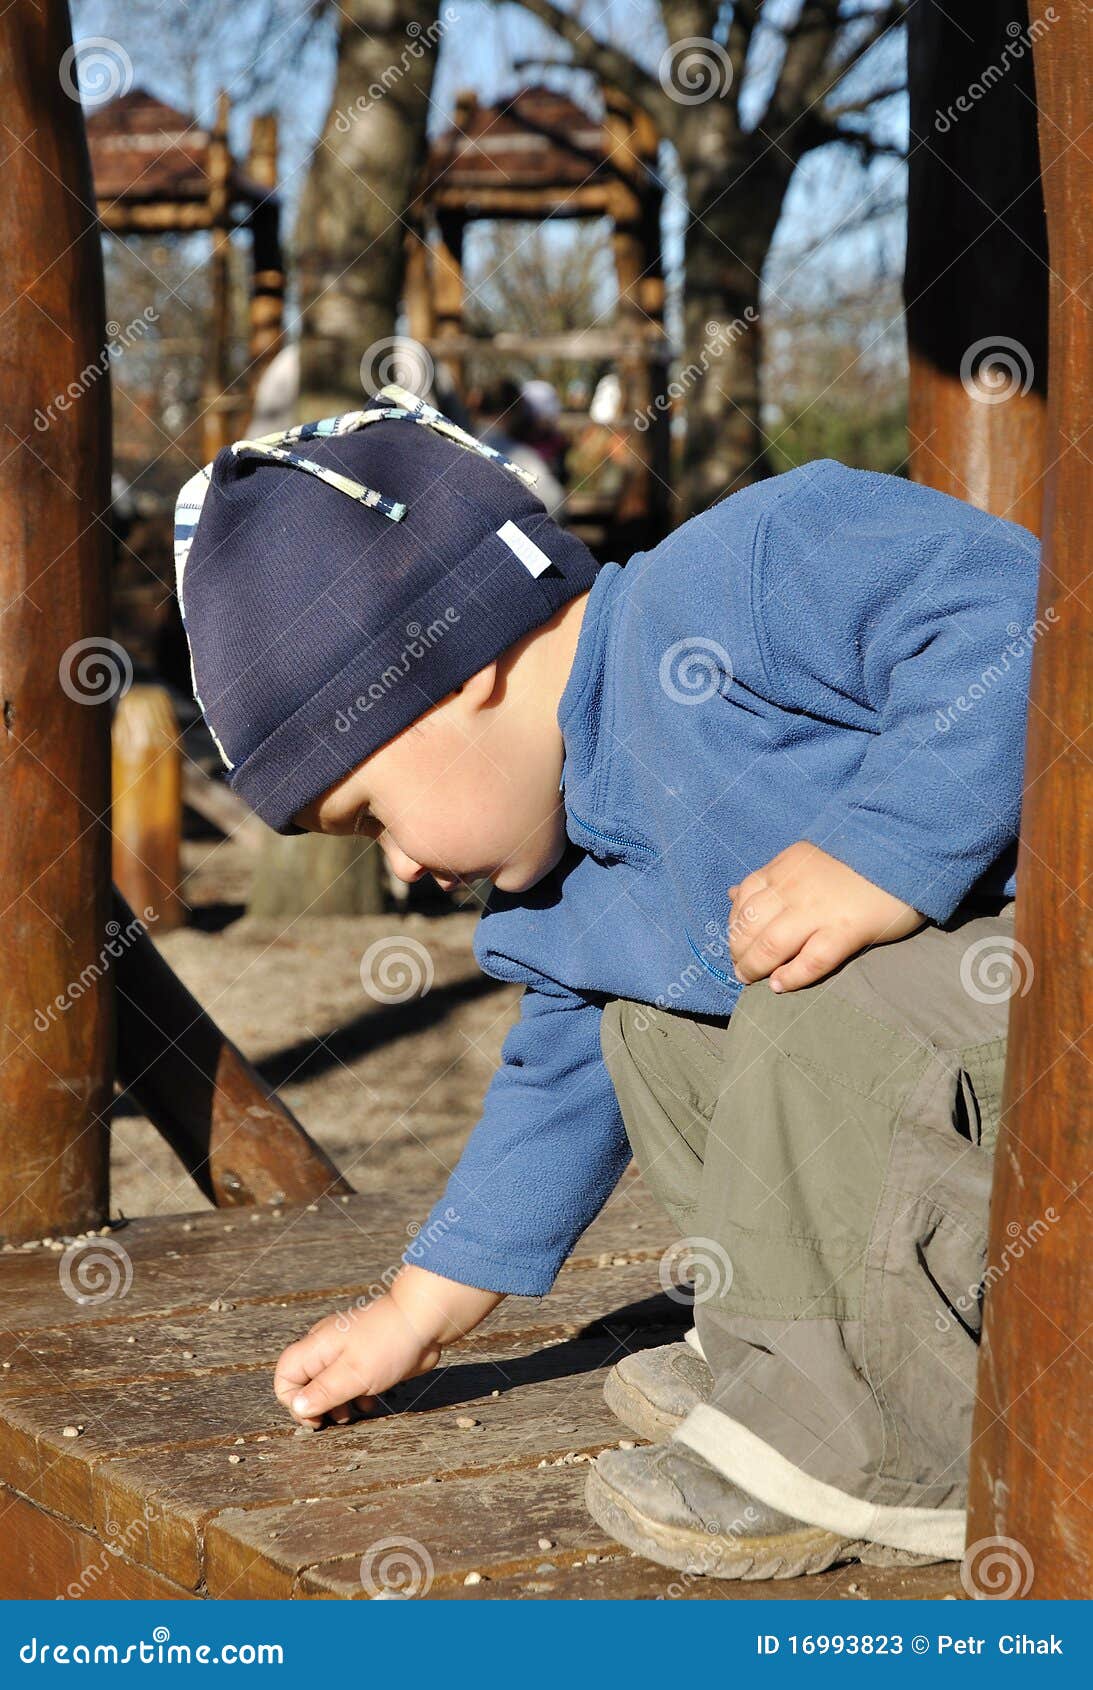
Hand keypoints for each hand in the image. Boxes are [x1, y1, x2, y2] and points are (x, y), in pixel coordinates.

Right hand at [273, 1265, 502, 1426]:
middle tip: (336, 1420)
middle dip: (317, 1406)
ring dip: (337, 1404)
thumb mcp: (352, 1375)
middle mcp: (327, 1349)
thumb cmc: (386, 1345)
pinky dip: (356, 1395)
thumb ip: (323, 1393)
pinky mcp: (367, 1358)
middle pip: (306, 1382)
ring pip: (330, 1384)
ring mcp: (348, 1352)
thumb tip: (297, 1409)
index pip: (285, 1375)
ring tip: (353, 1415)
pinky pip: (352, 1381)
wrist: (423, 1321)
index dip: (292, 1401)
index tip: (315, 1418)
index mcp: (316, 1348)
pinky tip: (371, 1402)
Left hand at [728, 842, 924, 993]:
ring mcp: (819, 911)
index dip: (734, 924)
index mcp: (786, 867)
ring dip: (754, 966)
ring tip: (752, 979)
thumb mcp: (805, 857)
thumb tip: (733, 894)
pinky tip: (780, 985)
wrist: (908, 847)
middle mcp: (795, 888)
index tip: (737, 941)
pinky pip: (810, 961)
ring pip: (770, 945)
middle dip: (738, 951)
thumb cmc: (859, 856)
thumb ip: (772, 877)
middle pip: (750, 926)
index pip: (744, 898)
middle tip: (741, 968)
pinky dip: (790, 976)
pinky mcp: (846, 931)